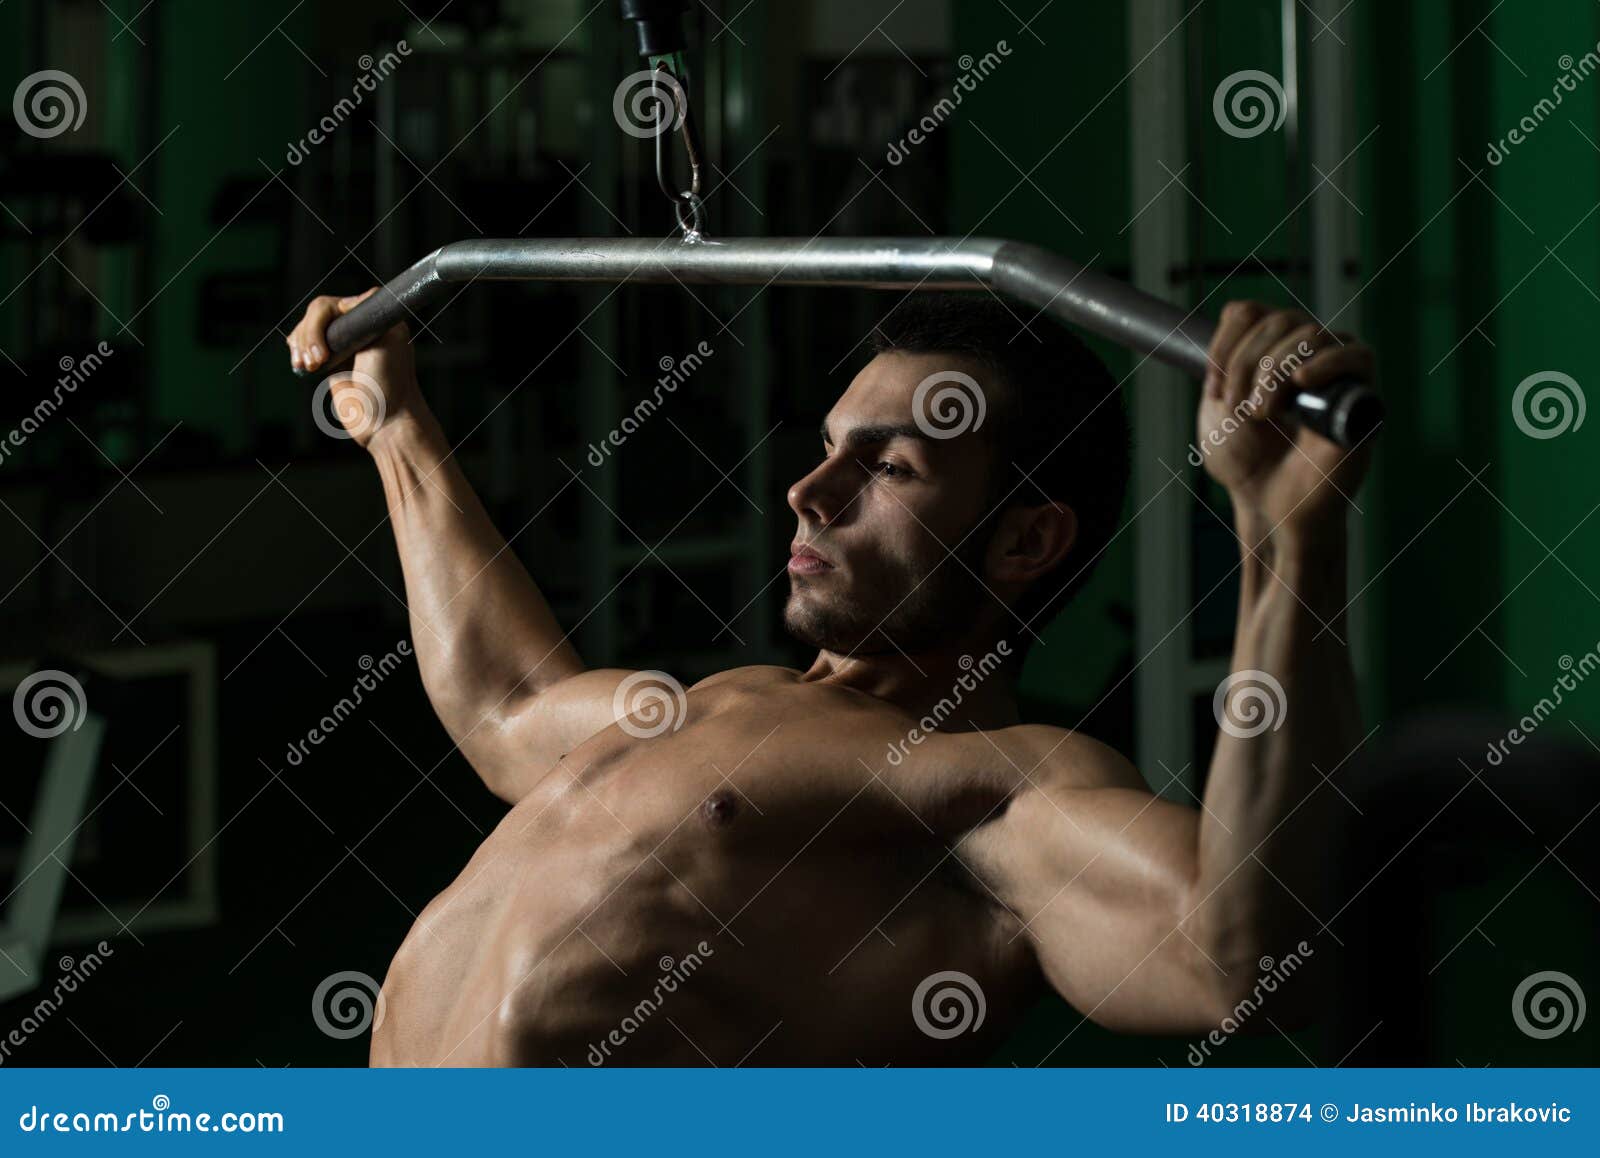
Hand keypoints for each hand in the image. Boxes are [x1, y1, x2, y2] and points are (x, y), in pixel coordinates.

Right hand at [287, 288, 419, 448]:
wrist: (383, 419)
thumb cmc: (391, 383)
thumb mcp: (391, 339)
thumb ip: (374, 313)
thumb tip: (359, 296)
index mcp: (372, 316)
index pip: (332, 304)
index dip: (320, 324)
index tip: (325, 352)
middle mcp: (356, 325)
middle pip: (316, 313)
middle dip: (308, 337)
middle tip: (317, 363)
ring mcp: (341, 342)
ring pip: (305, 328)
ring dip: (301, 346)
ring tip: (311, 367)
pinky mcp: (328, 359)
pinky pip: (302, 345)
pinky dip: (297, 353)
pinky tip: (303, 366)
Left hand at [1197, 301, 1375, 531]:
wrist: (1269, 505)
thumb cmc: (1245, 463)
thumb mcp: (1215, 408)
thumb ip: (1225, 362)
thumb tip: (1239, 314)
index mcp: (1267, 355)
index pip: (1250, 313)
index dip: (1227, 340)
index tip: (1213, 382)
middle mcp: (1303, 356)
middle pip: (1278, 320)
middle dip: (1246, 362)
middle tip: (1237, 407)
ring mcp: (1334, 373)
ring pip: (1310, 333)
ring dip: (1274, 371)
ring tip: (1262, 414)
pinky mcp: (1361, 396)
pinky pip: (1358, 354)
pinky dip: (1327, 361)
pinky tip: (1302, 382)